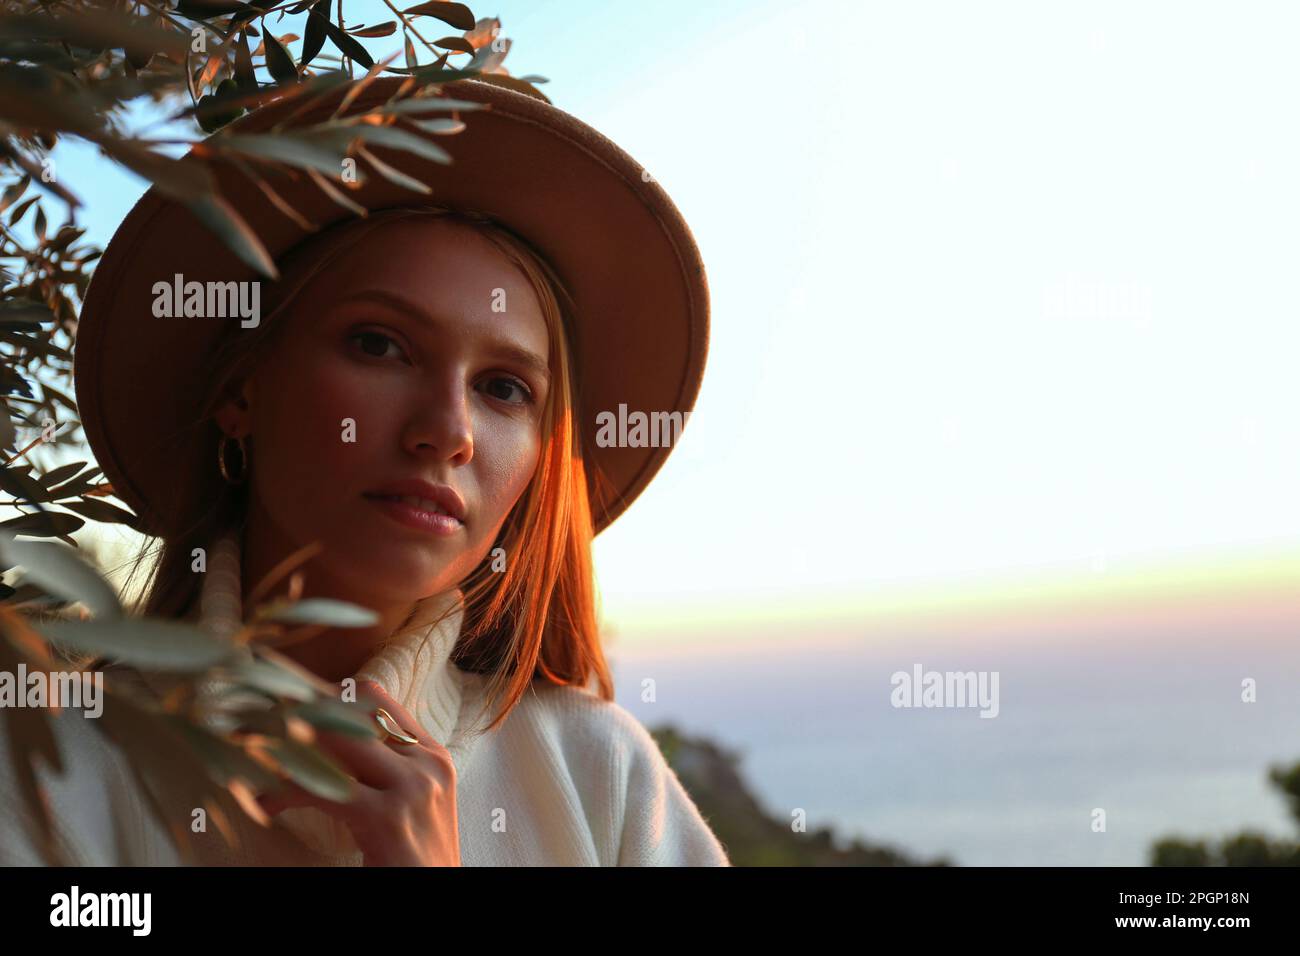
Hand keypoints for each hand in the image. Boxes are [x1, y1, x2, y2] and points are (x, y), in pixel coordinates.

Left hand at [257, 680, 460, 865]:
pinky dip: (281, 794)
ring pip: (334, 741)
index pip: (374, 699)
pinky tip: (263, 804)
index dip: (324, 697)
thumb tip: (328, 744)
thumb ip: (386, 771)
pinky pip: (320, 790)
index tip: (283, 706)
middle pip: (351, 710)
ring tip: (248, 753)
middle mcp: (425, 763)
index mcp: (432, 756)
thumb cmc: (416, 862)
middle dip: (298, 712)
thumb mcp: (412, 804)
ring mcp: (410, 787)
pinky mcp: (386, 817)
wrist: (447, 899)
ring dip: (285, 745)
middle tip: (252, 721)